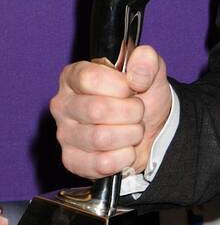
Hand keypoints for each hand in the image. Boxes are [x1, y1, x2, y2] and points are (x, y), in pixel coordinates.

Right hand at [50, 43, 171, 181]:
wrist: (152, 129)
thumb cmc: (142, 96)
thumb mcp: (151, 71)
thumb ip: (146, 60)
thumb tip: (138, 71)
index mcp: (74, 76)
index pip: (89, 78)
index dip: (120, 86)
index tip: (132, 88)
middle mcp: (63, 104)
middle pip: (96, 110)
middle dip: (131, 112)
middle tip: (138, 112)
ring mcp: (64, 134)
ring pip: (101, 138)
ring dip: (130, 134)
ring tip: (133, 129)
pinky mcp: (72, 160)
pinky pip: (102, 163)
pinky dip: (124, 157)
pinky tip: (125, 149)